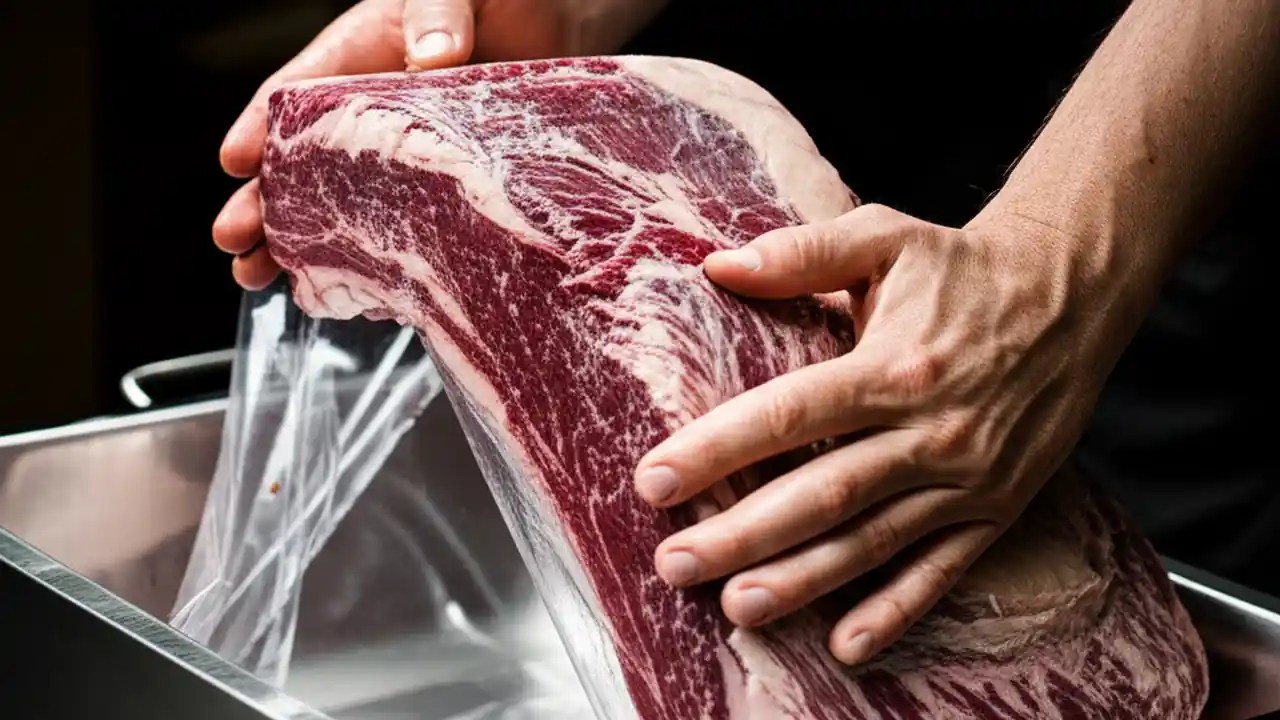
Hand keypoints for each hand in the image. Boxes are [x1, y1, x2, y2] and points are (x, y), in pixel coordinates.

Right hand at [211, 0, 578, 289]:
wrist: (562, 33)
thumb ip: (440, 11)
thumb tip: (433, 55)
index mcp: (359, 58)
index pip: (297, 92)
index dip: (261, 128)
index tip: (235, 160)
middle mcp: (371, 115)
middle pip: (304, 162)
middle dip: (265, 203)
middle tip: (235, 242)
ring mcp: (407, 160)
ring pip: (344, 205)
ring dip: (303, 243)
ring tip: (261, 278)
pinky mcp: (446, 192)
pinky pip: (405, 230)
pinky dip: (377, 263)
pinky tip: (353, 294)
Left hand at [633, 203, 1110, 664]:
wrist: (1072, 296)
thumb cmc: (963, 268)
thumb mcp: (884, 237)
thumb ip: (799, 254)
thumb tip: (715, 266)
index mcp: (892, 365)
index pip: (790, 415)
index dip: (718, 449)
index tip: (654, 480)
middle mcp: (929, 430)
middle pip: (823, 494)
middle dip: (742, 533)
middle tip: (674, 563)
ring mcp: (965, 478)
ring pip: (872, 542)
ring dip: (803, 581)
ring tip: (737, 607)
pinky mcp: (994, 509)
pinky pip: (942, 570)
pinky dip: (897, 611)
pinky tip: (847, 645)